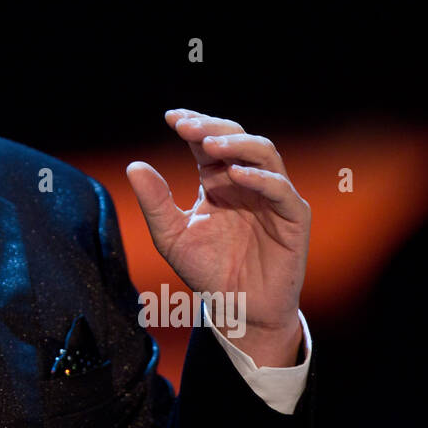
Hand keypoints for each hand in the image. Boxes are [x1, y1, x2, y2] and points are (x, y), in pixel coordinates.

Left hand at [125, 109, 308, 366]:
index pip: (207, 141)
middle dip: (211, 129)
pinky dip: (260, 179)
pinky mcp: (293, 218)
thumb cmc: (206, 270)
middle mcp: (246, 182)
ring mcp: (272, 196)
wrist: (237, 310)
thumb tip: (133, 166)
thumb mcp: (171, 236)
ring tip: (210, 145)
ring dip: (237, 144)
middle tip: (186, 125)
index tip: (170, 117)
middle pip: (236, 138)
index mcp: (218, 180)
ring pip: (264, 154)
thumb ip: (155, 203)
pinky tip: (235, 175)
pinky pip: (281, 191)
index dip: (193, 125)